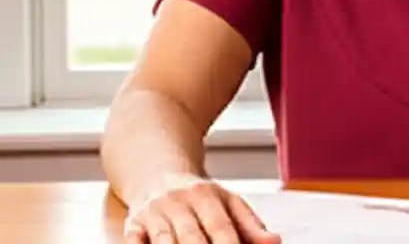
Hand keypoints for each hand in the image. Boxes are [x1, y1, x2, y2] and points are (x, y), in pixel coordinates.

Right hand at [123, 173, 280, 243]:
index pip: (222, 229)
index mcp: (206, 196)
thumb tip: (275, 243)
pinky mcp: (132, 224)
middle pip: (192, 238)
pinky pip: (134, 241)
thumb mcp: (227, 202)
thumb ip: (251, 225)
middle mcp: (178, 203)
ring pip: (163, 241)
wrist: (156, 172)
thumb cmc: (198, 196)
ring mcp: (154, 213)